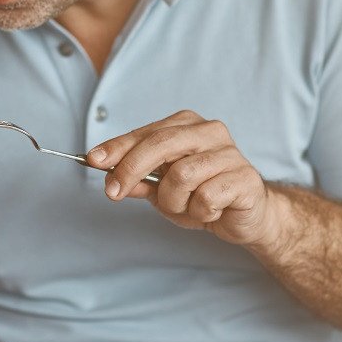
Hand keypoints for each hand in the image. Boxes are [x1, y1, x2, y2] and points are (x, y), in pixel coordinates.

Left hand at [87, 110, 277, 246]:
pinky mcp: (245, 177)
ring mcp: (230, 153)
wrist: (249, 215)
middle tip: (114, 193)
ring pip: (181, 176)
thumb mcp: (163, 190)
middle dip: (131, 170)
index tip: (92, 160)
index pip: (146, 133)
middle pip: (160, 144)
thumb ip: (138, 181)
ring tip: (187, 207)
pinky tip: (211, 211)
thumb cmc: (204, 195)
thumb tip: (109, 176)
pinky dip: (200, 212)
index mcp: (187, 125)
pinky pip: (206, 197)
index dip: (117, 147)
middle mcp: (209, 131)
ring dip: (174, 201)